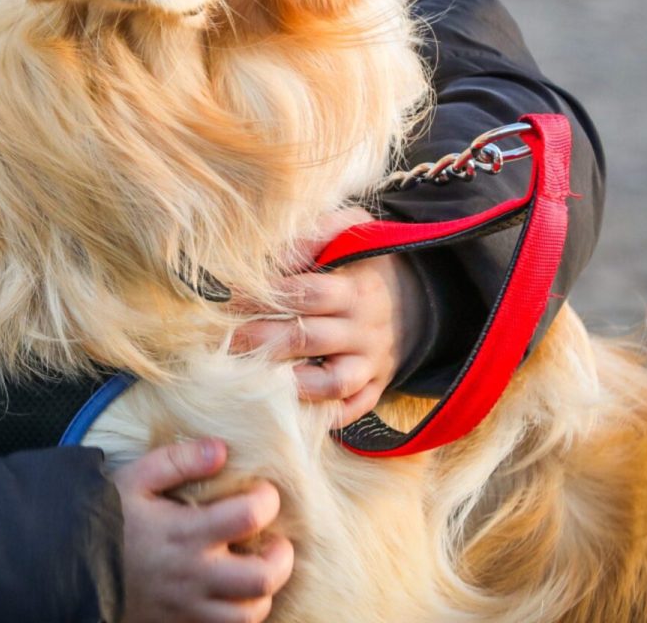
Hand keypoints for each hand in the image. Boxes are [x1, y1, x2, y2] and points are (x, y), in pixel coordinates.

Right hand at [115, 438, 293, 622]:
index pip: (249, 516)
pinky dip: (238, 616)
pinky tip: (232, 596)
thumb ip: (178, 460)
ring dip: (261, 593)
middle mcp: (193, 575)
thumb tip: (221, 450)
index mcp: (185, 532)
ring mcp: (187, 608)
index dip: (267, 500)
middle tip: (274, 542)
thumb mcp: (135, 478)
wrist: (67, 565)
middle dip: (281, 558)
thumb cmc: (105, 517)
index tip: (263, 493)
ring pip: (248, 615)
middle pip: (262, 579)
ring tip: (254, 571)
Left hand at [231, 208, 424, 427]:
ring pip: (333, 383)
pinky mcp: (375, 388)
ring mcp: (371, 363)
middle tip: (226, 339)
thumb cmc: (368, 261)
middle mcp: (364, 330)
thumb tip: (274, 255)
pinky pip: (351, 409)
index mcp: (356, 289)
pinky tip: (288, 410)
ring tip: (251, 376)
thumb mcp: (354, 231)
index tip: (227, 298)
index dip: (265, 296)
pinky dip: (324, 415)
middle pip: (309, 339)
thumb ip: (316, 234)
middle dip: (262, 339)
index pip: (307, 294)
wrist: (420, 298)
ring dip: (289, 383)